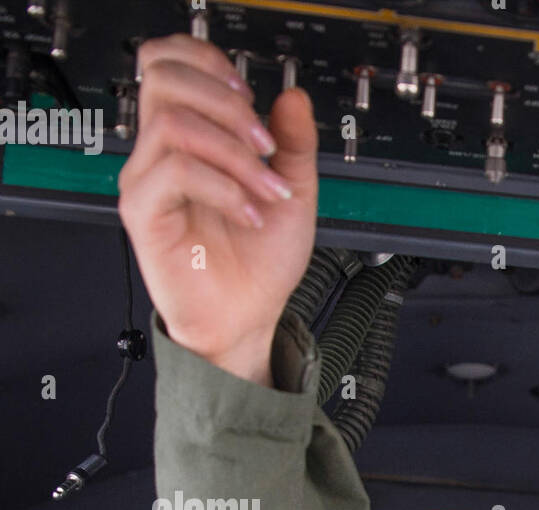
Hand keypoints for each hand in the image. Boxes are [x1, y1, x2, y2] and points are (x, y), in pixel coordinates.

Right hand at [117, 33, 318, 383]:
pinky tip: (249, 214)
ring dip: (234, 154)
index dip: (208, 63)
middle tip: (266, 147)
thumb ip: (294, 143)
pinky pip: (175, 172)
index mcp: (189, 136)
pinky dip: (223, 188)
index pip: (169, 62)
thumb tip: (293, 96)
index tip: (252, 97)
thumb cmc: (260, 262)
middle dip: (227, 105)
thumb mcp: (293, 192)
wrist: (248, 317)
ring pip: (173, 124)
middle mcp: (160, 151)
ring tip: (267, 192)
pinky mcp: (143, 212)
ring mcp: (148, 180)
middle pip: (165, 78)